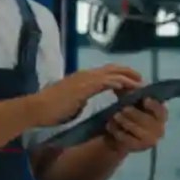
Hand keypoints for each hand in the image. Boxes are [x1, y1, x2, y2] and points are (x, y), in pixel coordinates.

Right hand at [26, 64, 142, 126]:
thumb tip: (84, 102)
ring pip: (112, 74)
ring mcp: (85, 79)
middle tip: (141, 79)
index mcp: (82, 79)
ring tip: (140, 84)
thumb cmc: (51, 110)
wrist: (38, 109)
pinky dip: (118, 83)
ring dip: (127, 78)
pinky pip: (105, 82)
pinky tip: (127, 87)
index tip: (131, 81)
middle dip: (128, 73)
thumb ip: (79, 100)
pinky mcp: (84, 87)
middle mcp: (85, 75)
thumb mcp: (70, 103)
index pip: (105, 73)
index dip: (119, 75)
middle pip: (112, 69)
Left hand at [103, 98, 167, 153]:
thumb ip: (130, 92)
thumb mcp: (130, 100)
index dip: (154, 105)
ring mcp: (151, 140)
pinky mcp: (140, 148)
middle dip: (134, 113)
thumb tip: (126, 81)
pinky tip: (110, 126)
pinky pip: (128, 140)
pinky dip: (118, 132)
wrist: (120, 134)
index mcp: (161, 115)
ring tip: (114, 115)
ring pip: (137, 129)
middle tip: (123, 108)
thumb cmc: (129, 114)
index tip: (145, 99)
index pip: (161, 110)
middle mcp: (160, 128)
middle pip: (147, 120)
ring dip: (125, 122)